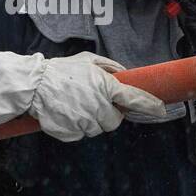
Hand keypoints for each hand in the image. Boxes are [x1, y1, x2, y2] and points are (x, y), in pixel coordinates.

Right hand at [29, 52, 165, 141]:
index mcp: (105, 87)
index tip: (161, 109)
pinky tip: (66, 114)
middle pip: (114, 121)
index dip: (150, 105)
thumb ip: (110, 67)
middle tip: (94, 103)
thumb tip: (125, 74)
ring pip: (96, 129)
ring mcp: (84, 121)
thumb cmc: (61, 70)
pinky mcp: (71, 133)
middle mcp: (98, 106)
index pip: (134, 99)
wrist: (34, 85)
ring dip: (91, 121)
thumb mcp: (87, 60)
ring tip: (75, 106)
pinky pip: (80, 134)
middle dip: (108, 114)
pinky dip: (76, 127)